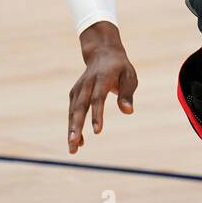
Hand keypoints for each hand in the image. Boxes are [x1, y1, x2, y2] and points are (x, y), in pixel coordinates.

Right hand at [67, 22, 137, 153]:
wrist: (103, 53)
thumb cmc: (120, 68)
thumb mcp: (129, 77)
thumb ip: (127, 94)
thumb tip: (128, 111)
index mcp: (102, 78)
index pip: (98, 98)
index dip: (97, 115)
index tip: (97, 131)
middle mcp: (87, 84)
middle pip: (80, 107)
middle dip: (76, 126)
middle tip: (74, 143)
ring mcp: (79, 88)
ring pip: (73, 111)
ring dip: (72, 130)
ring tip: (73, 149)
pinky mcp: (74, 93)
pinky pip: (73, 112)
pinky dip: (73, 126)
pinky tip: (77, 141)